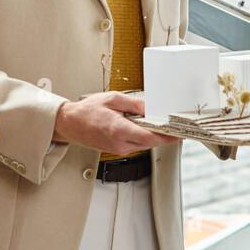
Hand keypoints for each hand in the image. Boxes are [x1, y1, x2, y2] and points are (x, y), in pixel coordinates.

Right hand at [53, 91, 176, 155]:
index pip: (149, 138)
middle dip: (164, 136)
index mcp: (118, 130)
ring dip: (154, 136)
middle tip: (177, 127)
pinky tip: (146, 128)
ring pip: (144, 144)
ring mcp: (118, 149)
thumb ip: (134, 104)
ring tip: (163, 124)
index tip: (178, 133)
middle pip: (150, 143)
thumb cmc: (87, 110)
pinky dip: (144, 137)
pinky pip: (136, 144)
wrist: (70, 124)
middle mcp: (119, 143)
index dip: (167, 137)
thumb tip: (151, 108)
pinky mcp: (117, 150)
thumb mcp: (112, 99)